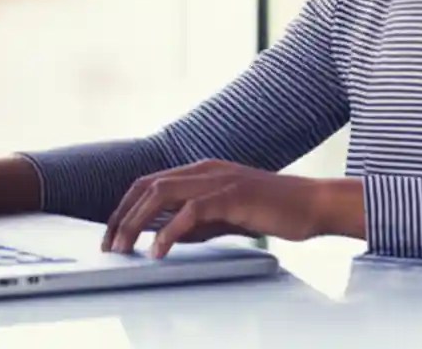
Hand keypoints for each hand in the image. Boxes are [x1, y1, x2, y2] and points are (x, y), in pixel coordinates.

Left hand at [102, 159, 359, 258]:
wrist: (313, 204)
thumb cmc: (273, 211)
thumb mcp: (225, 216)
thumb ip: (196, 222)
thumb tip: (164, 236)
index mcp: (200, 171)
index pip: (148, 183)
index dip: (124, 208)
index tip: (112, 234)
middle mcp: (204, 169)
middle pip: (146, 186)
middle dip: (121, 216)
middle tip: (109, 245)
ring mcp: (217, 179)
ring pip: (161, 193)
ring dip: (136, 222)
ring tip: (124, 248)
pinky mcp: (231, 195)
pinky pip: (190, 211)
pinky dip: (169, 232)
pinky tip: (158, 251)